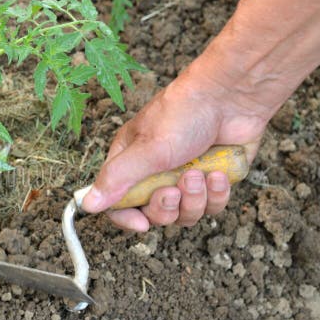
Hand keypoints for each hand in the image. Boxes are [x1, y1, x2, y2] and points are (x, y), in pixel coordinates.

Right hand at [81, 70, 264, 230]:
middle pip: (154, 214)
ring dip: (195, 199)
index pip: (120, 203)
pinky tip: (219, 173)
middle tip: (174, 189)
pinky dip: (217, 193)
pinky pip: (212, 205)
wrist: (232, 96)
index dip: (128, 218)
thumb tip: (88, 203)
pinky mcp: (214, 179)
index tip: (142, 224)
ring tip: (200, 174)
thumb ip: (116, 179)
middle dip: (167, 207)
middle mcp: (157, 172)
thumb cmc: (184, 112)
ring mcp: (187, 177)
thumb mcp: (146, 149)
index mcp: (132, 162)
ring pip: (186, 214)